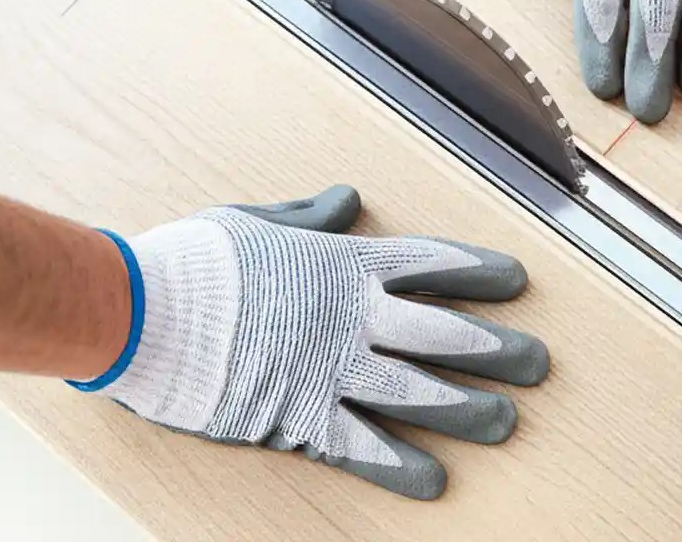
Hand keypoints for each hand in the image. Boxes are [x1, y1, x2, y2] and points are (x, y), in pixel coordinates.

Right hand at [74, 185, 549, 499]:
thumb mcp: (258, 222)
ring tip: (508, 422)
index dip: (479, 273)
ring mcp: (331, 370)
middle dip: (496, 350)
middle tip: (537, 364)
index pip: (431, 265)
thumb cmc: (197, 260)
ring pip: (419, 394)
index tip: (518, 282)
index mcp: (344, 265)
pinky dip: (400, 465)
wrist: (144, 310)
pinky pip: (362, 447)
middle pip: (443, 334)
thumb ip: (311, 218)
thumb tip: (348, 200)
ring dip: (468, 410)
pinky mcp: (301, 418)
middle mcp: (352, 318)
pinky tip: (436, 480)